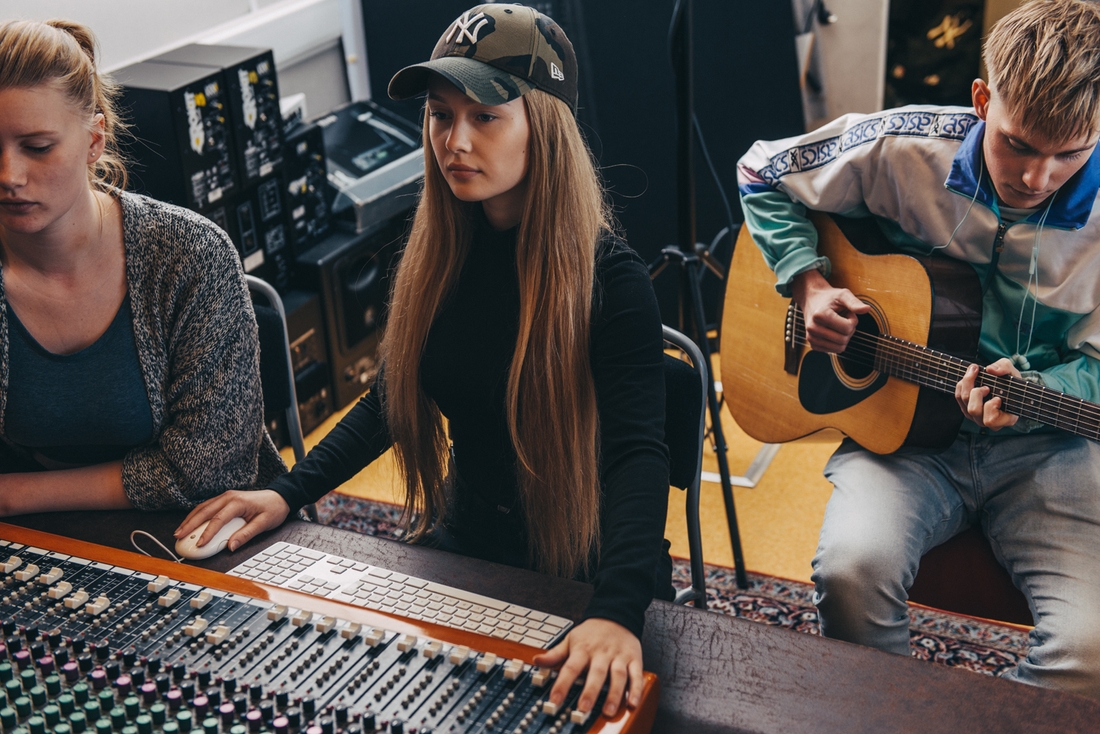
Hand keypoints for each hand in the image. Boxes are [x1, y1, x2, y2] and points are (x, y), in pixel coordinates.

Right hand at [174, 490, 289, 551]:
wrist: (279, 497)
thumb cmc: (273, 509)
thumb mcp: (263, 524)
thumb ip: (246, 535)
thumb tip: (231, 547)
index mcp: (238, 502)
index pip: (218, 519)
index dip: (207, 533)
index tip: (199, 544)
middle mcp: (228, 497)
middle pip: (204, 511)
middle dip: (189, 525)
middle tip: (179, 537)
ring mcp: (225, 497)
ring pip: (202, 508)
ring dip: (190, 520)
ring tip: (179, 532)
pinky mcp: (224, 500)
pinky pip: (206, 507)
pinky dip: (196, 516)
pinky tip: (189, 524)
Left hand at [532, 618, 641, 718]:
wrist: (616, 614)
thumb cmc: (592, 632)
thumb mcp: (571, 639)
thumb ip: (555, 654)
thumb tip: (537, 661)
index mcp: (583, 649)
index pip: (571, 667)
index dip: (562, 684)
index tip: (555, 700)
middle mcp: (601, 653)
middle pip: (596, 673)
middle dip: (590, 691)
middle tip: (584, 708)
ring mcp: (619, 656)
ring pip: (617, 675)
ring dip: (614, 694)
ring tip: (608, 711)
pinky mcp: (634, 659)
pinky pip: (636, 674)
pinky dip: (635, 689)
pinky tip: (632, 703)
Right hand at [791, 269, 870, 352]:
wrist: (812, 300)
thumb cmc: (830, 298)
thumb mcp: (843, 295)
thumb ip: (854, 303)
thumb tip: (867, 309)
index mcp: (819, 315)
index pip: (847, 328)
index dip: (852, 320)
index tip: (847, 312)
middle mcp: (812, 328)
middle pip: (843, 339)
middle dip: (849, 329)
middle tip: (843, 318)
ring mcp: (811, 338)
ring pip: (840, 348)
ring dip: (843, 336)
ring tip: (837, 324)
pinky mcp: (813, 345)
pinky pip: (834, 350)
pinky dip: (837, 342)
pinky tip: (832, 331)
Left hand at [955, 359, 1020, 429]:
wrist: (1005, 386)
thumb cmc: (1012, 383)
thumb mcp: (1013, 373)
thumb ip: (1005, 368)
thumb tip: (990, 369)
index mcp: (1005, 418)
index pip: (991, 420)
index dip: (991, 407)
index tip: (998, 398)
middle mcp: (988, 420)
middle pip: (973, 409)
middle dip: (977, 393)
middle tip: (986, 386)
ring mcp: (975, 415)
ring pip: (964, 400)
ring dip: (968, 384)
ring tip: (976, 373)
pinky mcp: (966, 408)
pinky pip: (958, 396)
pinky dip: (962, 384)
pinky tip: (971, 375)